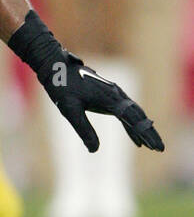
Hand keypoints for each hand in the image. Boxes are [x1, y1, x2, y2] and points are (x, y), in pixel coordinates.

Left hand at [9, 12, 163, 152]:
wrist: (56, 66)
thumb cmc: (62, 86)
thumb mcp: (70, 110)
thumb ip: (83, 129)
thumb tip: (94, 150)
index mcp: (110, 98)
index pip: (133, 119)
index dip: (145, 133)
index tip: (154, 146)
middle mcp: (116, 94)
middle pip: (138, 116)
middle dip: (149, 133)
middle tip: (160, 149)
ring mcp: (113, 94)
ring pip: (133, 114)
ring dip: (142, 129)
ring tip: (152, 146)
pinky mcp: (108, 96)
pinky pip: (124, 112)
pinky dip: (131, 125)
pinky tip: (135, 139)